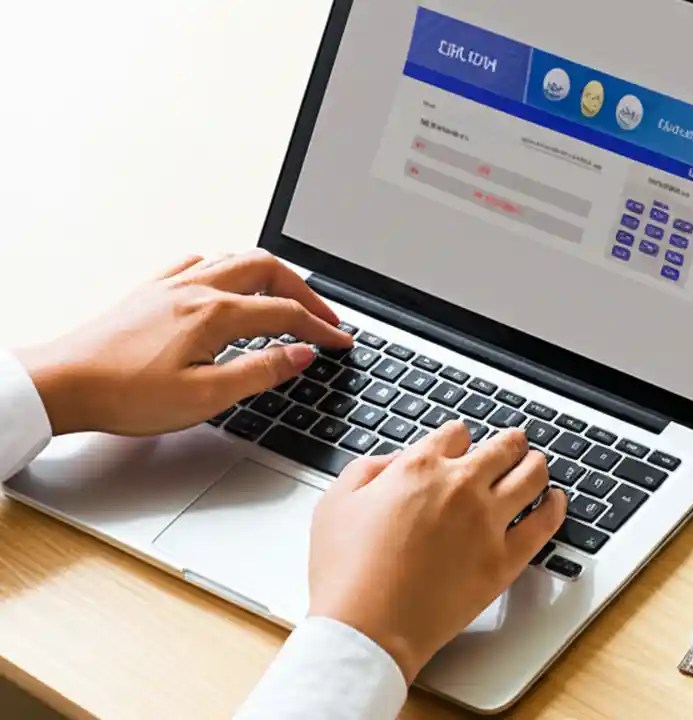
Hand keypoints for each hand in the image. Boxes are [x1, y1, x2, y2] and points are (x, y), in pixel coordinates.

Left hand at [15, 250, 352, 435]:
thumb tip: (300, 354)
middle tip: (324, 316)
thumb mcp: (206, 397)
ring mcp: (171, 285)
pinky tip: (228, 285)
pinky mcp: (151, 291)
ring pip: (236, 259)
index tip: (341, 342)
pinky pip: (201, 263)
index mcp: (215, 314)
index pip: (286, 314)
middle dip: (305, 291)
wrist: (63, 384)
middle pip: (268, 270)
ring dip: (271, 276)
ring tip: (288, 298)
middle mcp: (196, 288)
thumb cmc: (126, 394)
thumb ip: (260, 372)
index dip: (321, 328)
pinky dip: (229, 270)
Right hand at [308, 422, 567, 680]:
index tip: (461, 447)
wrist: (367, 629)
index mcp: (419, 468)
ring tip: (536, 466)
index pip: (456, 433)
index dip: (458, 439)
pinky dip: (555, 505)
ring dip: (535, 465)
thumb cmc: (346, 573)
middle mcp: (460, 486)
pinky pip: (545, 522)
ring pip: (532, 475)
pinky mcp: (505, 559)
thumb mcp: (336, 503)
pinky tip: (555, 500)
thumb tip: (394, 461)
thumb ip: (367, 469)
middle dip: (509, 443)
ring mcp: (488, 522)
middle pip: (502, 448)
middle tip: (514, 445)